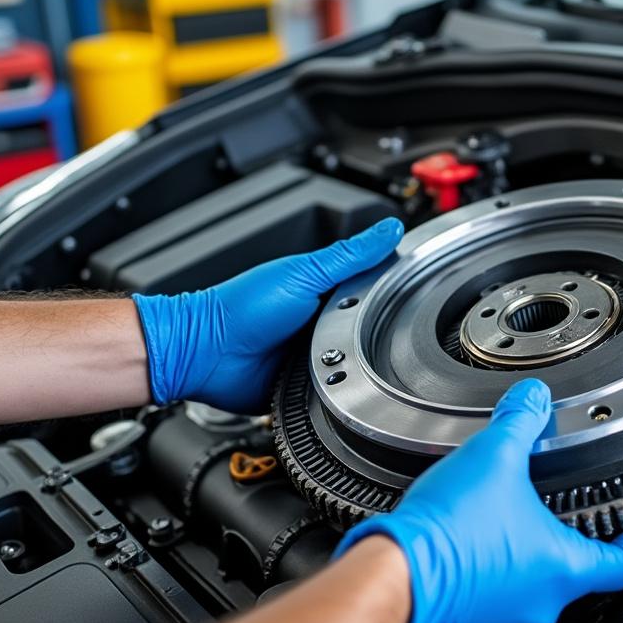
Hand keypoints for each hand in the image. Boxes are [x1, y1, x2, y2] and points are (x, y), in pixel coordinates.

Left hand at [133, 217, 402, 412]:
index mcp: (325, 290)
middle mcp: (322, 323)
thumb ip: (351, 255)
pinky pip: (335, 392)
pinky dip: (337, 390)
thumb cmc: (243, 310)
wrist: (207, 355)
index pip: (375, 289)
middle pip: (370, 331)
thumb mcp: (305, 273)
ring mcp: (315, 357)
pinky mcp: (306, 388)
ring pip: (356, 365)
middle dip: (376, 337)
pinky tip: (336, 385)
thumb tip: (389, 229)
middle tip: (372, 336)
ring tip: (348, 362)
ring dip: (356, 367)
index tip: (416, 295)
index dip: (395, 293)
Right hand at [335, 379, 622, 622]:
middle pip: (577, 573)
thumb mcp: (494, 457)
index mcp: (563, 569)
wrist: (393, 578)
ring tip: (511, 521)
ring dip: (527, 558)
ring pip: (532, 589)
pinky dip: (493, 575)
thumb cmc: (446, 533)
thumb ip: (522, 421)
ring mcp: (504, 622)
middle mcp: (540, 605)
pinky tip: (474, 545)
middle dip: (573, 536)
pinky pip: (494, 601)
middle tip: (567, 507)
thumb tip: (534, 399)